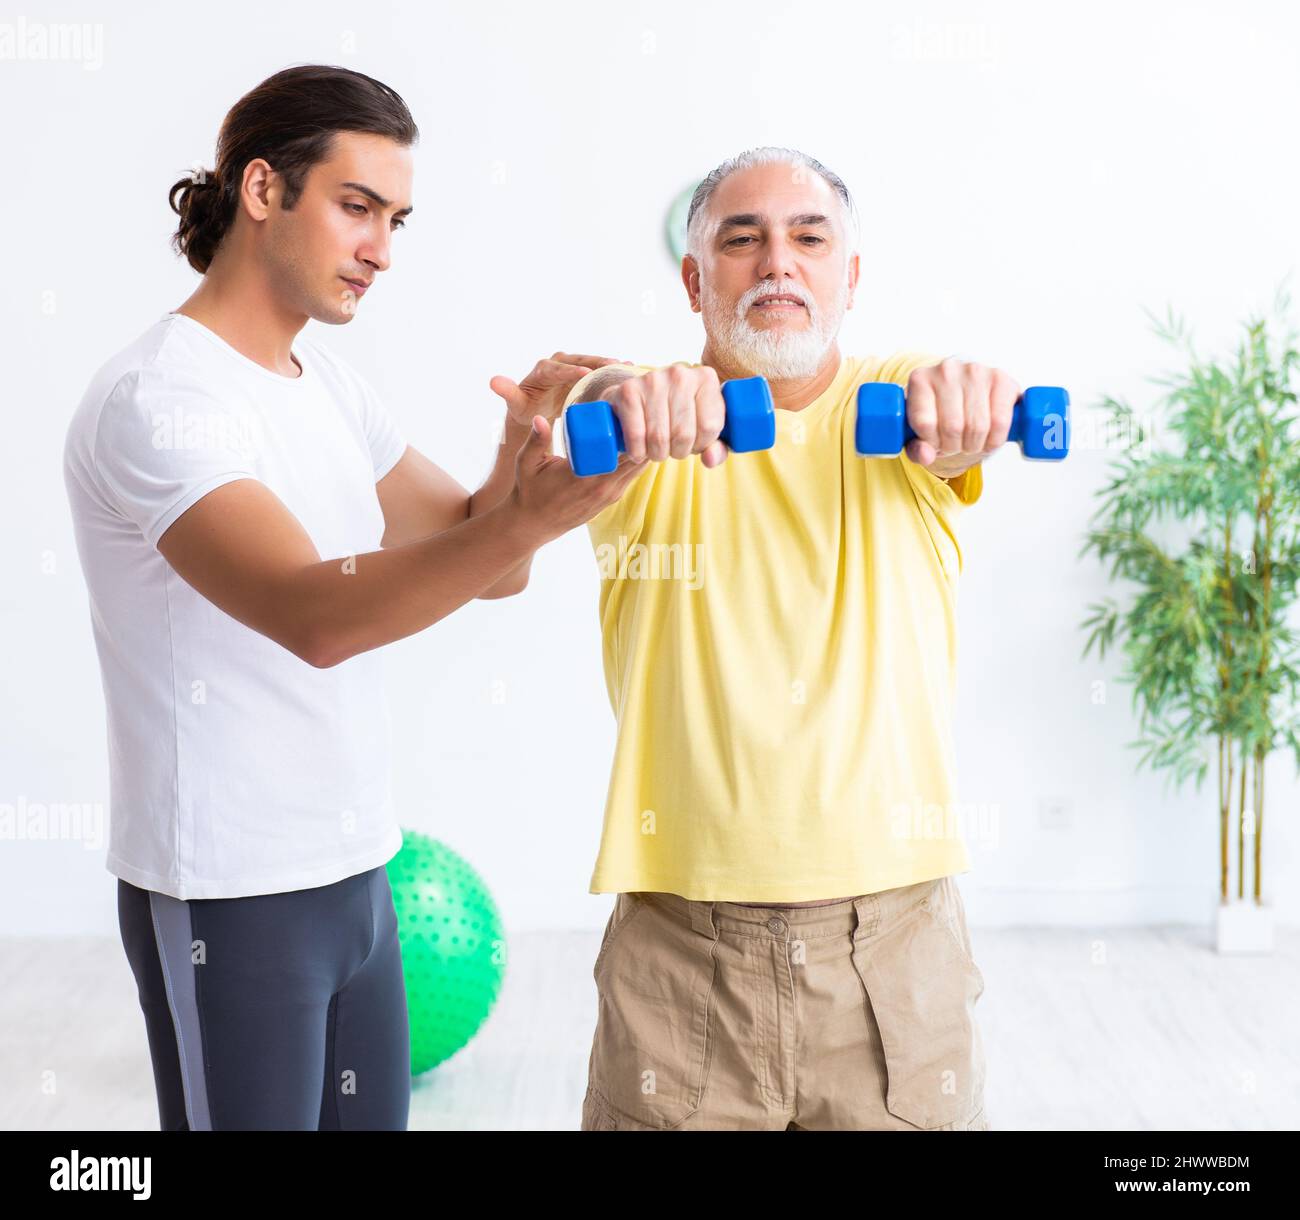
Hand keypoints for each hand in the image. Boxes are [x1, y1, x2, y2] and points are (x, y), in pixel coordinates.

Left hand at [490, 352, 629, 428]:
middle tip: (614, 364)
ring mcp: (573, 367)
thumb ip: (507, 392)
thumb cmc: (526, 409)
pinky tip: (632, 369)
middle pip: (580, 360)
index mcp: (543, 370)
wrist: (536, 411)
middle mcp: (559, 363)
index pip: (558, 368)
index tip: (585, 374)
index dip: (571, 371)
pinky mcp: (584, 374)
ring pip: (593, 363)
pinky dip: (614, 369)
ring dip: (610, 365)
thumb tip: (492, 381)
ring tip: (628, 366)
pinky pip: (600, 370)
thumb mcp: (516, 403)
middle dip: (597, 362)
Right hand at [508, 415, 647, 543]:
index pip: (616, 451)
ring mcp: (608, 495)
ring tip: (633, 425)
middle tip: (634, 412)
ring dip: (638, 447)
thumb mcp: (526, 463)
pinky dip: (634, 460)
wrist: (534, 524)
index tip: (624, 410)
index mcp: (582, 476)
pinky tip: (628, 444)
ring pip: (637, 468)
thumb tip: (539, 418)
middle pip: (635, 457)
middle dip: (638, 435)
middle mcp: (600, 487)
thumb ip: (536, 441)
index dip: (625, 430)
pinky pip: (630, 476)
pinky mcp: (611, 499)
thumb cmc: (530, 491)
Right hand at [605, 363, 728, 468]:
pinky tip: (639, 448)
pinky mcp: (628, 390)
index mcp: (706, 378)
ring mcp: (653, 379)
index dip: (702, 444)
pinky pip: (636, 435)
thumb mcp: (704, 433)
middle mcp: (680, 373)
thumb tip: (710, 459)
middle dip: (678, 451)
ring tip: (656, 447)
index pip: (710, 427)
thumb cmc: (677, 419)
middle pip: (684, 434)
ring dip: (657, 454)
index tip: (694, 442)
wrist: (638, 404)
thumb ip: (716, 449)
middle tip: (672, 447)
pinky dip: (637, 451)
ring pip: (659, 438)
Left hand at [903, 358, 1020, 474]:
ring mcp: (975, 371)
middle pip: (952, 428)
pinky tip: (988, 438)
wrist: (966, 394)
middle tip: (955, 444)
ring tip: (969, 440)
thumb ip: (917, 449)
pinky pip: (1000, 422)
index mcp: (919, 380)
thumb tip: (926, 456)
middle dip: (954, 447)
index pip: (924, 424)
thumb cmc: (939, 415)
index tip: (935, 443)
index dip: (932, 443)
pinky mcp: (1001, 378)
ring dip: (974, 445)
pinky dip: (995, 440)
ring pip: (977, 427)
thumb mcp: (920, 434)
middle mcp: (946, 370)